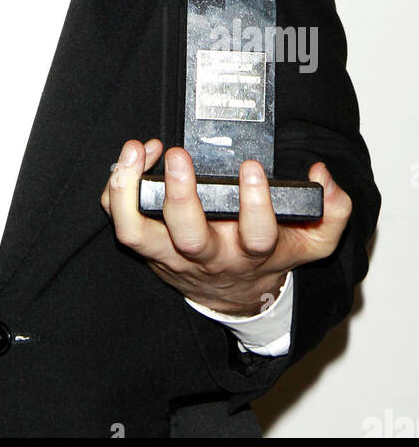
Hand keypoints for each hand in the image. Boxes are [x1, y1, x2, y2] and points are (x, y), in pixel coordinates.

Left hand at [100, 139, 351, 315]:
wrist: (236, 294)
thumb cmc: (269, 255)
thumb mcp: (312, 240)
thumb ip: (331, 212)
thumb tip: (322, 177)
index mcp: (251, 253)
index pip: (257, 236)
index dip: (255, 205)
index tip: (253, 168)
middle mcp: (208, 256)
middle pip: (190, 238)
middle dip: (181, 196)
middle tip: (179, 155)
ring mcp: (171, 254)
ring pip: (138, 235)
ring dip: (130, 193)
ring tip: (136, 151)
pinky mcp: (146, 246)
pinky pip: (119, 222)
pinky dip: (116, 191)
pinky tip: (130, 159)